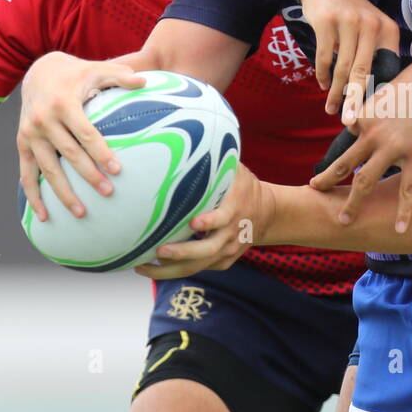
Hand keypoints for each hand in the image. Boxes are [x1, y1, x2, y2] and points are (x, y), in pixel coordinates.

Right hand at [18, 53, 146, 219]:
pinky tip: (43, 216)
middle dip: (88, 175)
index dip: (101, 153)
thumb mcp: (97, 69)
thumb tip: (145, 81)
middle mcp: (43, 120)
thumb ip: (121, 75)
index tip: (117, 170)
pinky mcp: (22, 143)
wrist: (39, 72)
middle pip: (69, 154)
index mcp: (63, 103)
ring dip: (63, 193)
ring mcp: (30, 134)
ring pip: (47, 169)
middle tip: (108, 193)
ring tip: (82, 213)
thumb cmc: (77, 74)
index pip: (85, 133)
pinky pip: (26, 173)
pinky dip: (33, 195)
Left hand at [135, 164, 274, 278]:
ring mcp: (228, 251)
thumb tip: (188, 139)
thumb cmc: (244, 187)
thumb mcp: (237, 170)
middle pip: (207, 251)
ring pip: (198, 266)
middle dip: (182, 252)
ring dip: (170, 270)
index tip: (193, 222)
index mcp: (236, 209)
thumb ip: (217, 161)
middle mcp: (232, 234)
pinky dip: (175, 271)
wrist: (269, 214)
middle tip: (158, 250)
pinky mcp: (222, 262)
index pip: (223, 218)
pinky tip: (152, 268)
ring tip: (142, 267)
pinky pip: (198, 269)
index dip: (209, 222)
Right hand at [300, 0, 399, 115]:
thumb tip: (374, 93)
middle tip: (350, 122)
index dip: (377, 94)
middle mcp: (371, 26)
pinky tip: (322, 85)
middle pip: (363, 72)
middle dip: (355, 100)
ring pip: (342, 68)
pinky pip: (324, 57)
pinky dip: (322, 75)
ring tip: (331, 109)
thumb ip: (375, 53)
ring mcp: (348, 23)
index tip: (371, 114)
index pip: (385, 68)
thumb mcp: (372, 27)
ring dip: (335, 92)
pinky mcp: (327, 23)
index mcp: (388, 30)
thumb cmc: (351, 13)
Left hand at [310, 56, 411, 232]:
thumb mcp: (385, 91)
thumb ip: (372, 110)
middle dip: (327, 180)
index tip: (361, 145)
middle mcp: (373, 135)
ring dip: (353, 203)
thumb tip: (365, 125)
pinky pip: (407, 190)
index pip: (350, 136)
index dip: (357, 140)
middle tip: (315, 191)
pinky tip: (399, 228)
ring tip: (344, 220)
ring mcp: (394, 148)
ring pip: (366, 182)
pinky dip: (403, 211)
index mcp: (364, 116)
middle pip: (344, 163)